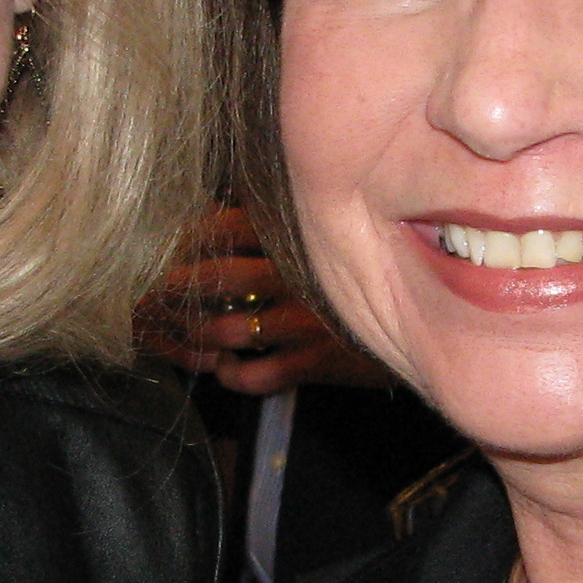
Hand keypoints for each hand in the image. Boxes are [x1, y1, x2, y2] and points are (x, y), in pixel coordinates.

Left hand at [137, 206, 395, 396]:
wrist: (432, 316)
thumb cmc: (369, 267)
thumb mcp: (326, 227)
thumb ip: (279, 217)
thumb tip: (219, 206)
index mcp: (293, 230)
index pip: (216, 228)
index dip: (181, 243)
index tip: (165, 254)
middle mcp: (294, 271)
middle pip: (210, 279)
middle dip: (171, 293)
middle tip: (149, 302)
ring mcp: (304, 319)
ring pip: (225, 331)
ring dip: (191, 340)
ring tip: (179, 339)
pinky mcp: (317, 362)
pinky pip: (257, 376)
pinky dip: (232, 376)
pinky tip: (226, 370)